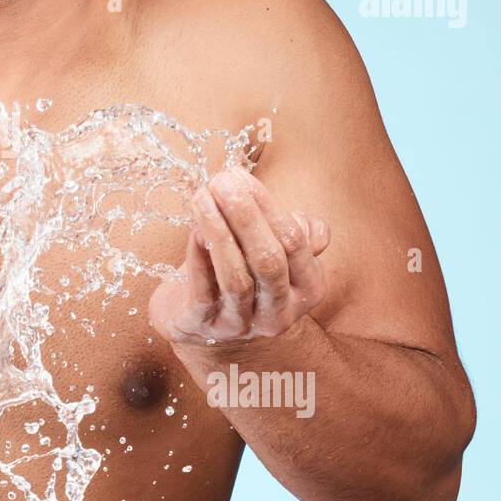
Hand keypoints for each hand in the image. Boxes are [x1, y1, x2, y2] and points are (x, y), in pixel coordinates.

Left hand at [148, 166, 329, 348]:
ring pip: (236, 278)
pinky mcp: (204, 326)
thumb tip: (305, 222)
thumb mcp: (276, 250)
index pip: (294, 242)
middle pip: (269, 261)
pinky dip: (199, 257)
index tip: (239, 174)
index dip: (267, 206)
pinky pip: (203, 290)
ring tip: (202, 197)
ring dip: (218, 231)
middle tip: (222, 182)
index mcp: (307, 288)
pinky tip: (193, 228)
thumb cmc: (243, 270)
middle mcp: (279, 312)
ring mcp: (242, 324)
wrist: (202, 321)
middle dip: (245, 216)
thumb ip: (296, 231)